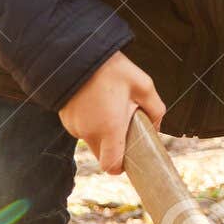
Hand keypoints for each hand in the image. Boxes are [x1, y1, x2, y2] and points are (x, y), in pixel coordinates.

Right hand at [57, 51, 164, 174]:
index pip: (111, 165)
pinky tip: (98, 104)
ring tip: (111, 108)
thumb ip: (156, 110)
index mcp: (109, 128)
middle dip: (115, 148)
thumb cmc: (113, 71)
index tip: (129, 161)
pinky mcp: (66, 120)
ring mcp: (75, 127)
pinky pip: (82, 130)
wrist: (78, 56)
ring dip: (103, 134)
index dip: (121, 167)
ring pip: (92, 142)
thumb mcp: (144, 86)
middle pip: (103, 156)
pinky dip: (91, 124)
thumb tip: (157, 127)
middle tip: (125, 127)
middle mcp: (89, 132)